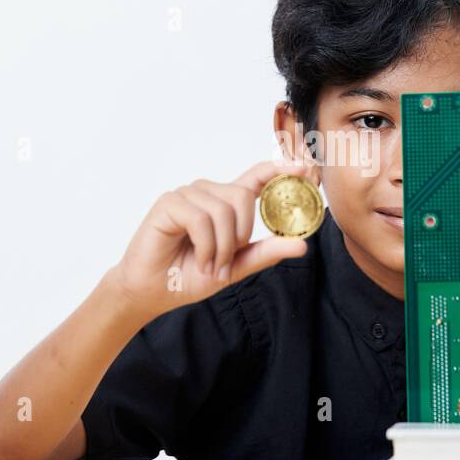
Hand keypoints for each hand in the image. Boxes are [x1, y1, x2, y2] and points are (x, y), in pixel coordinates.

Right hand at [107, 159, 314, 320]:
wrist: (153, 291)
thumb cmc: (190, 275)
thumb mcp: (236, 267)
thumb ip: (266, 252)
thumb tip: (302, 245)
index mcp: (227, 203)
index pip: (259, 176)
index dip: (282, 169)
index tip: (306, 167)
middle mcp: (208, 192)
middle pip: (244, 196)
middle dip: (241, 235)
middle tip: (225, 263)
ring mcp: (188, 194)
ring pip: (224, 210)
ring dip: (220, 248)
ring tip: (209, 265)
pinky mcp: (169, 202)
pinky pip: (201, 218)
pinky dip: (205, 246)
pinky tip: (198, 260)